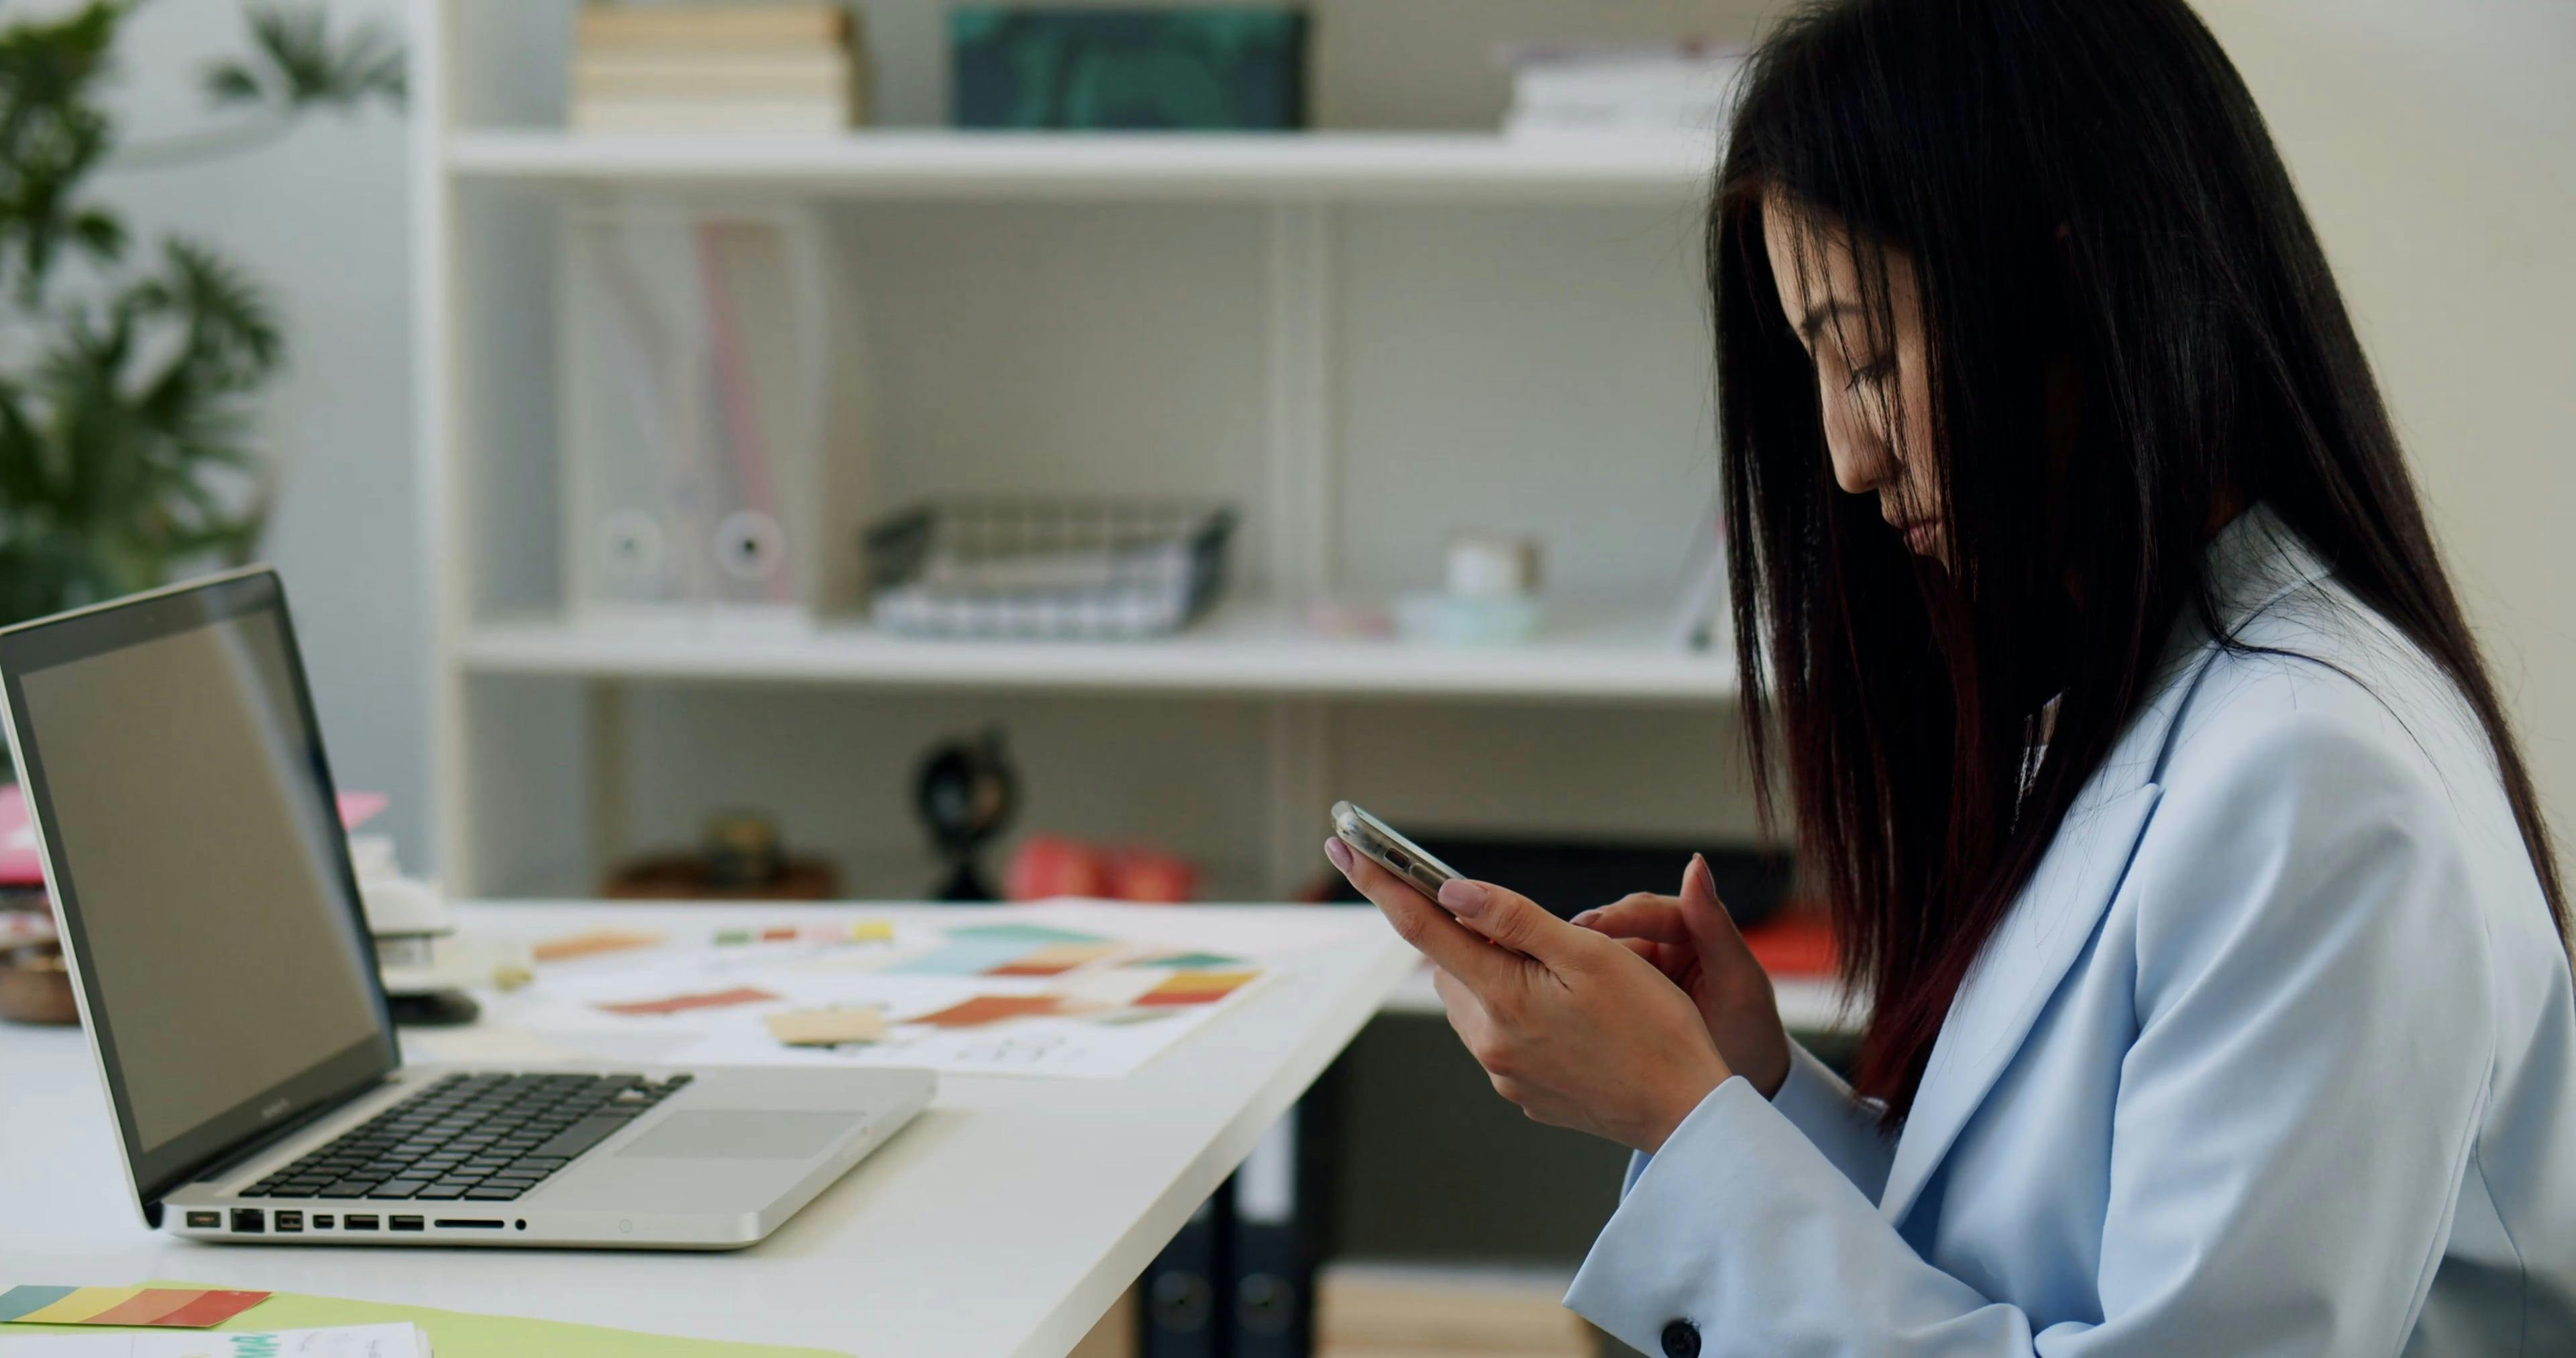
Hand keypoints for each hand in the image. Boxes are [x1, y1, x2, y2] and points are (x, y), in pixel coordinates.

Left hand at [1327, 838, 1730, 1152]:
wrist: (1687, 1112)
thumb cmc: (1654, 1029)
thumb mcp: (1592, 955)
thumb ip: (1516, 920)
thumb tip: (1452, 893)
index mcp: (1501, 999)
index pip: (1422, 927)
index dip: (1381, 883)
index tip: (1345, 848)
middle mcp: (1489, 1042)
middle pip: (1451, 966)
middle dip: (1473, 939)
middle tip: (1538, 936)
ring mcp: (1504, 1073)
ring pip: (1475, 1002)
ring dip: (1498, 979)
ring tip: (1568, 982)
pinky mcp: (1523, 1093)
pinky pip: (1502, 1037)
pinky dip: (1520, 1014)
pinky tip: (1572, 1019)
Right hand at [1574, 854, 1791, 1097]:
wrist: (1732, 1090)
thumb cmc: (1749, 1034)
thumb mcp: (1737, 982)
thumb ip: (1715, 924)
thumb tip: (1696, 863)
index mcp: (1693, 928)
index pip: (1649, 911)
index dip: (1618, 918)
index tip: (1589, 930)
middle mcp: (1662, 940)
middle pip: (1614, 925)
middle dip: (1586, 936)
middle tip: (1556, 950)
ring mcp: (1638, 967)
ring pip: (1596, 952)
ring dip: (1574, 959)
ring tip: (1547, 972)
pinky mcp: (1621, 993)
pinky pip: (1591, 979)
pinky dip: (1574, 984)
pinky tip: (1553, 996)